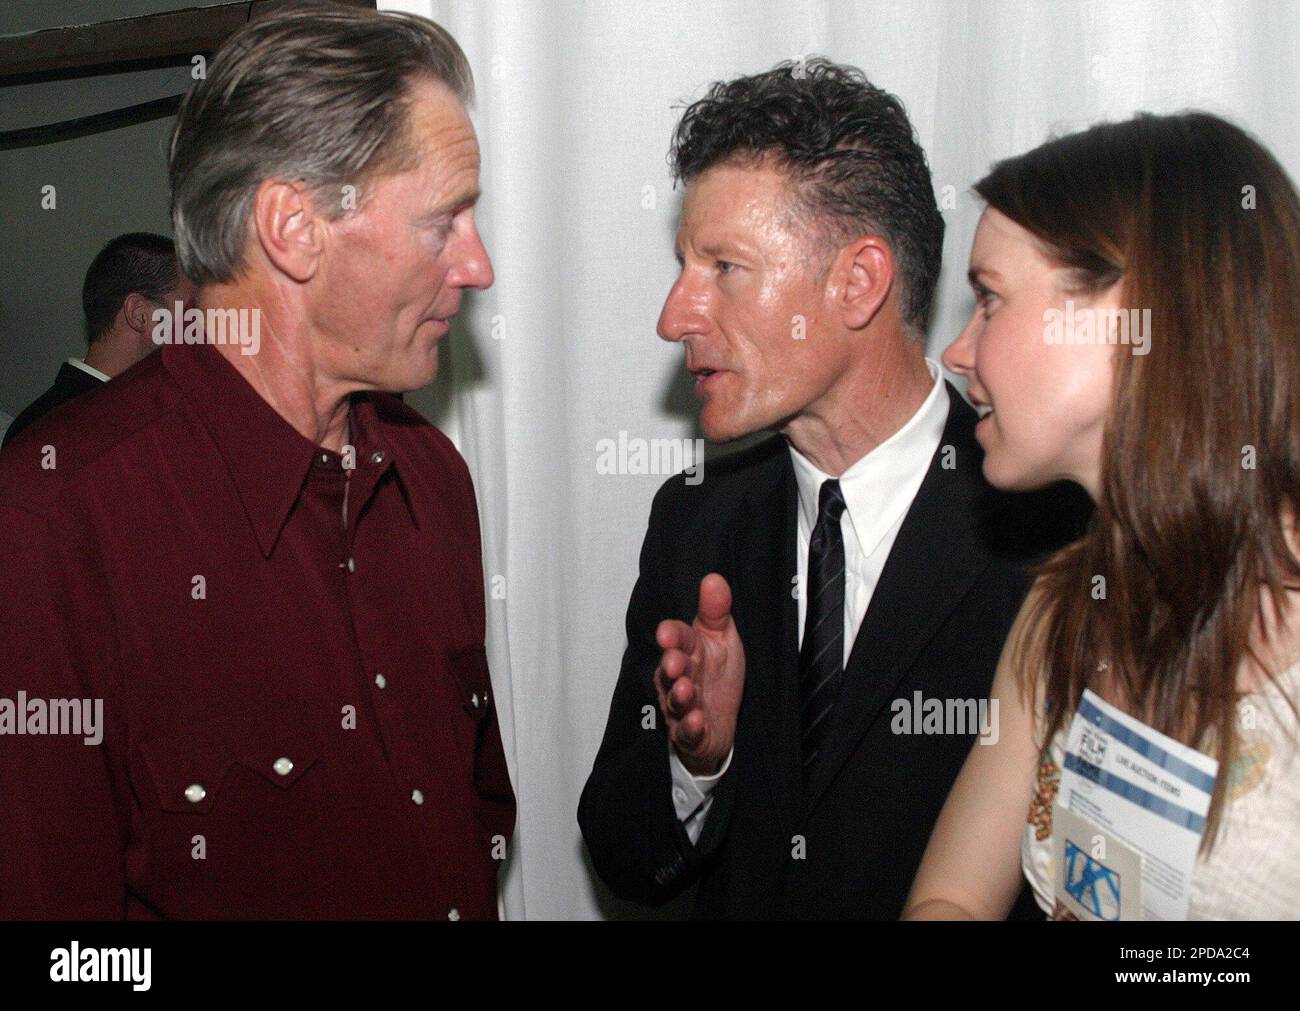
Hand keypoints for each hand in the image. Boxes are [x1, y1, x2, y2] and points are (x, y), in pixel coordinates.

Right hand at [654, 573, 744, 775]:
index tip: (666, 633)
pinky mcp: (690, 734)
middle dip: (671, 666)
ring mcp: (681, 707)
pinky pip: (687, 732)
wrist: (721, 722)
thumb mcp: (722, 638)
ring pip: (675, 701)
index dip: (671, 636)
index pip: (677, 639)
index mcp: (687, 651)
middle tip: (674, 663)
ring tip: (686, 689)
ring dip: (679, 696)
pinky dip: (691, 727)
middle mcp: (678, 678)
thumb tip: (713, 578)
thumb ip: (716, 611)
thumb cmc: (716, 675)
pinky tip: (697, 721)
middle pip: (670, 671)